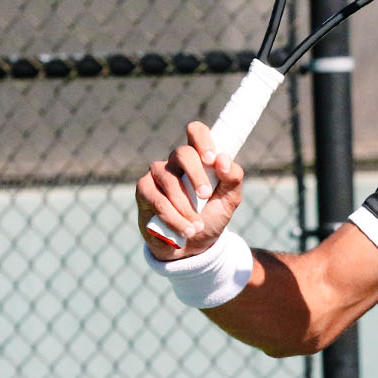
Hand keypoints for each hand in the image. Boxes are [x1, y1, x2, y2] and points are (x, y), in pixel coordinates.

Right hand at [135, 120, 245, 260]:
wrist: (193, 245)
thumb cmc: (211, 216)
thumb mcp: (229, 200)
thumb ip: (233, 178)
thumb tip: (223, 161)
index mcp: (199, 157)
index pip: (197, 132)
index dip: (203, 140)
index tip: (212, 159)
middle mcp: (176, 161)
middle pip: (183, 153)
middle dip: (197, 175)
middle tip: (205, 195)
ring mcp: (158, 174)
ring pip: (170, 180)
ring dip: (186, 206)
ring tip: (197, 226)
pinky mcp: (144, 190)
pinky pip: (157, 200)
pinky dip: (173, 217)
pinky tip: (185, 230)